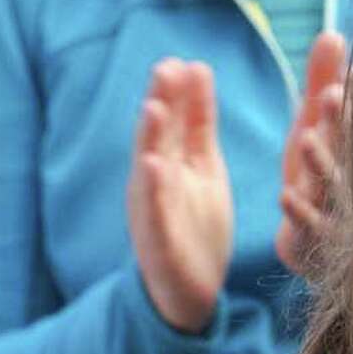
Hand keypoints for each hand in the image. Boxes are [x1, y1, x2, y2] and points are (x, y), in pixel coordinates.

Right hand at [127, 57, 232, 332]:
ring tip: (154, 109)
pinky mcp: (159, 241)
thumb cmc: (195, 225)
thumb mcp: (203, 166)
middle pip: (157, 137)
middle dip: (160, 104)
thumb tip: (195, 67)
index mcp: (171, 163)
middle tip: (166, 69)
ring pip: (149, 170)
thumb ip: (197, 122)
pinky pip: (154, 213)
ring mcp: (154, 210)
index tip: (186, 62)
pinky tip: (153, 167)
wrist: (189, 291)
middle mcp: (156, 181)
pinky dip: (153, 191)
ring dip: (150, 139)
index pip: (175, 122)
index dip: (179, 94)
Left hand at [274, 28, 347, 277]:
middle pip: (352, 150)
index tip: (352, 74)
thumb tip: (332, 34)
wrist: (315, 247)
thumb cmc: (320, 178)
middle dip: (343, 125)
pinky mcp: (320, 243)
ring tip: (308, 139)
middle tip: (335, 96)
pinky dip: (301, 212)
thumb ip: (323, 83)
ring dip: (323, 164)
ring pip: (335, 188)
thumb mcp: (316, 126)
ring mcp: (343, 214)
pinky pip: (313, 228)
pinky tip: (286, 195)